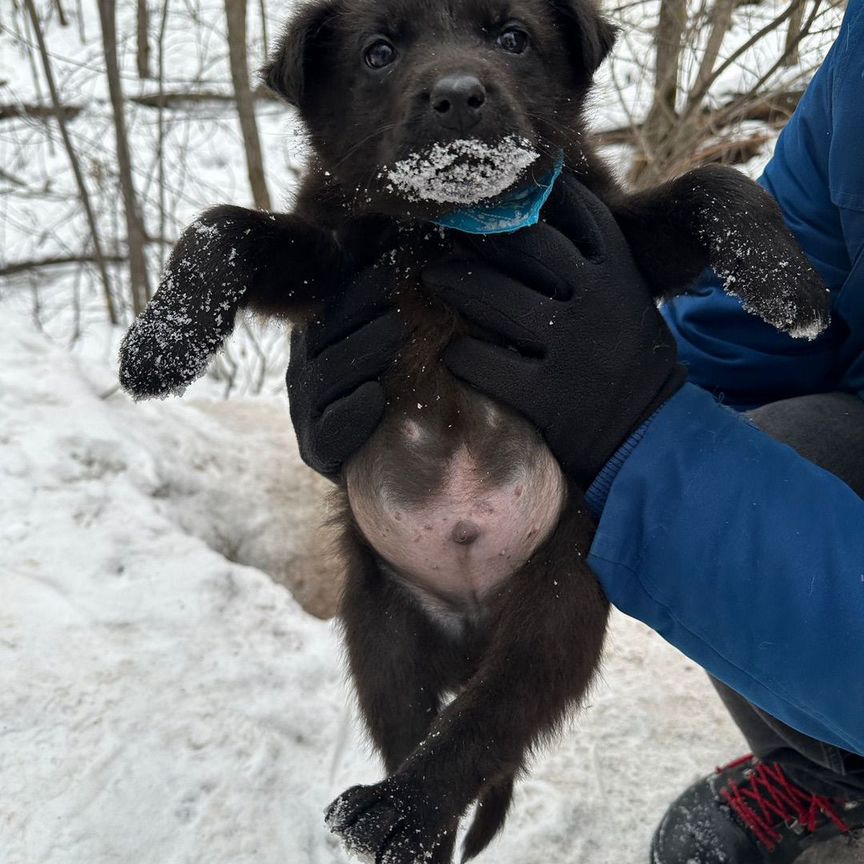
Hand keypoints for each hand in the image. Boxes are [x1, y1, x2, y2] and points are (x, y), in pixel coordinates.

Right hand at [287, 264, 404, 481]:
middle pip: (325, 334)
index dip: (366, 281)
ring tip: (403, 333)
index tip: (403, 261)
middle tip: (409, 296)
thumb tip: (403, 235)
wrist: (402, 464)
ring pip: (323, 377)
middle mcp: (305, 372)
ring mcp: (306, 413)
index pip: (334, 301)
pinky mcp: (315, 451)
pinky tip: (377, 397)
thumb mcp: (399, 339)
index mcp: (320, 339)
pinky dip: (351, 414)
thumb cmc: (406, 390)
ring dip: (363, 353)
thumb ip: (392, 295)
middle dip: (366, 311)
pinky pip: (327, 433)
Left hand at [424, 174, 686, 487]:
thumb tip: (539, 212)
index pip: (574, 213)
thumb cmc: (627, 362)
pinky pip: (485, 363)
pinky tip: (449, 349)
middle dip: (480, 233)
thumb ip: (593, 263)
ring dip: (456, 283)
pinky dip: (460, 353)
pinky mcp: (546, 397)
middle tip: (444, 228)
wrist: (647, 436)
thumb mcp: (627, 301)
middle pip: (526, 246)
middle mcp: (598, 303)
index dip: (529, 194)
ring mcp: (572, 350)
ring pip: (498, 300)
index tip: (492, 186)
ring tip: (431, 276)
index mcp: (620, 274)